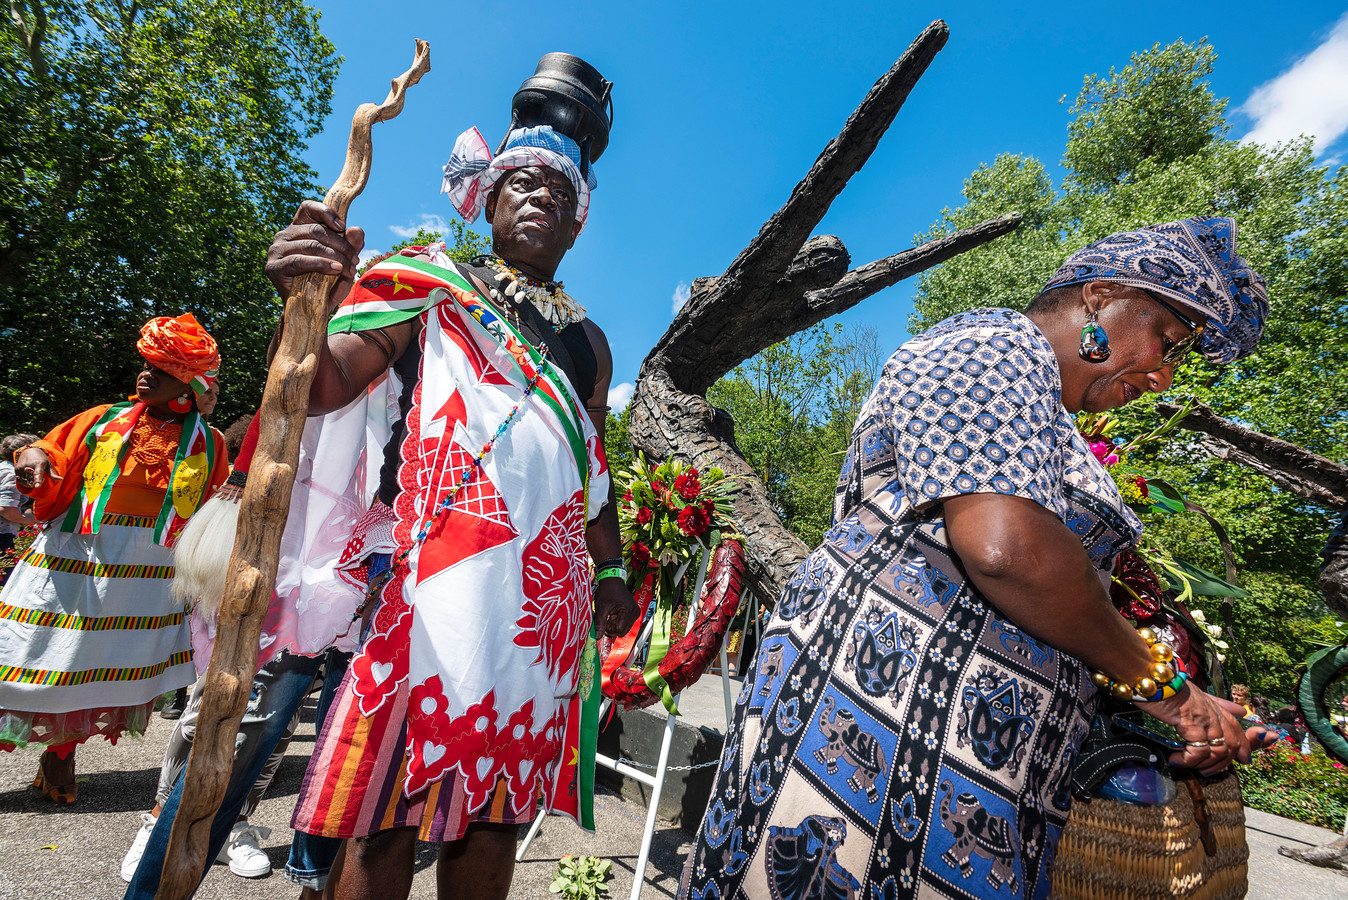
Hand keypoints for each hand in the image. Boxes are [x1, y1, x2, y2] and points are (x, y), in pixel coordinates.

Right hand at [13, 447, 56, 491]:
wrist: (29, 451)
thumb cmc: (41, 459)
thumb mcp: (48, 465)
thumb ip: (53, 474)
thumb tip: (61, 479)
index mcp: (38, 464)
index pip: (38, 474)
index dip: (37, 480)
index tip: (37, 486)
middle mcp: (28, 466)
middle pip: (32, 481)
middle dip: (37, 482)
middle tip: (41, 478)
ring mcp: (21, 468)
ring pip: (26, 482)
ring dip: (31, 482)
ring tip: (33, 475)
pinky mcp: (16, 470)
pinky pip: (21, 481)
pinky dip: (26, 481)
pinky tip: (28, 476)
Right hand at [265, 200, 365, 305]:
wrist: (311, 313)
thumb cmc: (326, 285)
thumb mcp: (344, 263)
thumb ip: (351, 246)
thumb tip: (357, 229)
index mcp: (297, 229)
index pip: (307, 208)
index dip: (325, 212)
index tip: (342, 226)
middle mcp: (284, 236)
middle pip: (316, 230)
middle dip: (341, 245)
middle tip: (355, 260)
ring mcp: (276, 251)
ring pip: (311, 244)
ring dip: (336, 256)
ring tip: (349, 269)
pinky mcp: (274, 268)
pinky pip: (300, 261)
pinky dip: (321, 264)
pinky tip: (336, 269)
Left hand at [593, 577, 639, 637]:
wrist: (612, 580)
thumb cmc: (607, 590)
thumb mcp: (601, 607)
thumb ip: (599, 623)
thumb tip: (597, 636)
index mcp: (628, 611)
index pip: (619, 630)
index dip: (609, 628)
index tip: (603, 620)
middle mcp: (635, 613)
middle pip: (622, 631)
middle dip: (612, 627)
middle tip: (606, 617)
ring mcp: (635, 613)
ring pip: (623, 628)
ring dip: (614, 624)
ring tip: (609, 613)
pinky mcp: (633, 613)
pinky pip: (625, 623)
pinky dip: (617, 621)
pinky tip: (613, 613)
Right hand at [1139, 685, 1274, 775]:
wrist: (1155, 679)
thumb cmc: (1171, 687)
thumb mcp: (1197, 693)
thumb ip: (1218, 703)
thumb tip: (1240, 712)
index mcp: (1216, 707)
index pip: (1237, 728)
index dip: (1245, 746)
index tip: (1244, 760)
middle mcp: (1214, 713)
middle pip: (1231, 744)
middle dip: (1222, 763)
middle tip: (1207, 772)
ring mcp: (1205, 719)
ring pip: (1217, 751)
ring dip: (1203, 764)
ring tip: (1187, 765)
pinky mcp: (1192, 724)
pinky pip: (1198, 751)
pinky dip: (1188, 760)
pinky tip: (1175, 760)